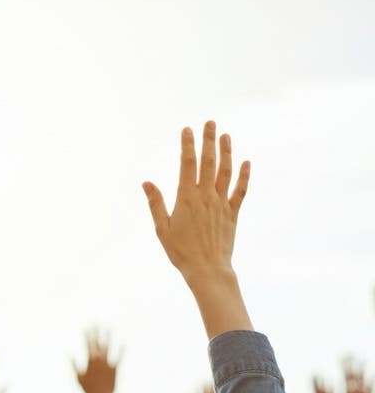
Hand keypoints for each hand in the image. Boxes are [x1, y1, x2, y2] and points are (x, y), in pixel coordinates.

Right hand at [73, 329, 120, 392]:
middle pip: (97, 344)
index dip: (87, 336)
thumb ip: (73, 365)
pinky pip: (118, 358)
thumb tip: (67, 353)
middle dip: (96, 333)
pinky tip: (123, 343)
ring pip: (108, 348)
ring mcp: (107, 365)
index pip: (87, 345)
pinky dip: (121, 351)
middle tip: (96, 323)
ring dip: (108, 337)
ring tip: (108, 328)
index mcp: (89, 362)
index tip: (86, 327)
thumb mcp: (78, 377)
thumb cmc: (88, 390)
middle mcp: (98, 361)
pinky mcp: (115, 369)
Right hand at [143, 121, 249, 291]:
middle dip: (208, 140)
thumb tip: (146, 183)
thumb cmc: (181, 252)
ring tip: (225, 136)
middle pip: (208, 161)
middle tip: (210, 122)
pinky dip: (244, 175)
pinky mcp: (232, 213)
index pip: (187, 164)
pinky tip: (246, 162)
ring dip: (226, 152)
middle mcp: (206, 196)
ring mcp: (221, 203)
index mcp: (186, 198)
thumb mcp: (162, 229)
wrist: (208, 270)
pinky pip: (240, 190)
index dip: (187, 145)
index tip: (187, 129)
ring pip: (226, 171)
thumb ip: (156, 204)